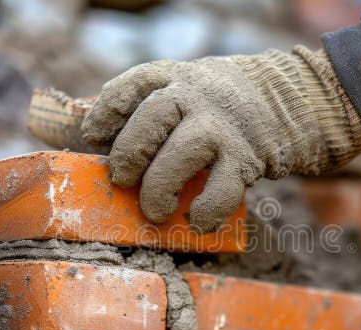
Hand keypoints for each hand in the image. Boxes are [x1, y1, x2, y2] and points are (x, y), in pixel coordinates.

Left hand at [81, 46, 360, 231]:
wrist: (295, 99)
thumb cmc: (220, 104)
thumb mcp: (181, 88)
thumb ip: (135, 107)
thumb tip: (65, 129)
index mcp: (174, 76)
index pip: (131, 86)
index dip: (106, 113)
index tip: (94, 137)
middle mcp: (197, 94)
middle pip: (153, 118)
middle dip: (130, 154)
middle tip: (122, 180)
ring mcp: (224, 125)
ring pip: (184, 151)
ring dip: (161, 186)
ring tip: (156, 210)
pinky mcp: (250, 156)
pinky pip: (224, 187)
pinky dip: (207, 210)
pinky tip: (197, 223)